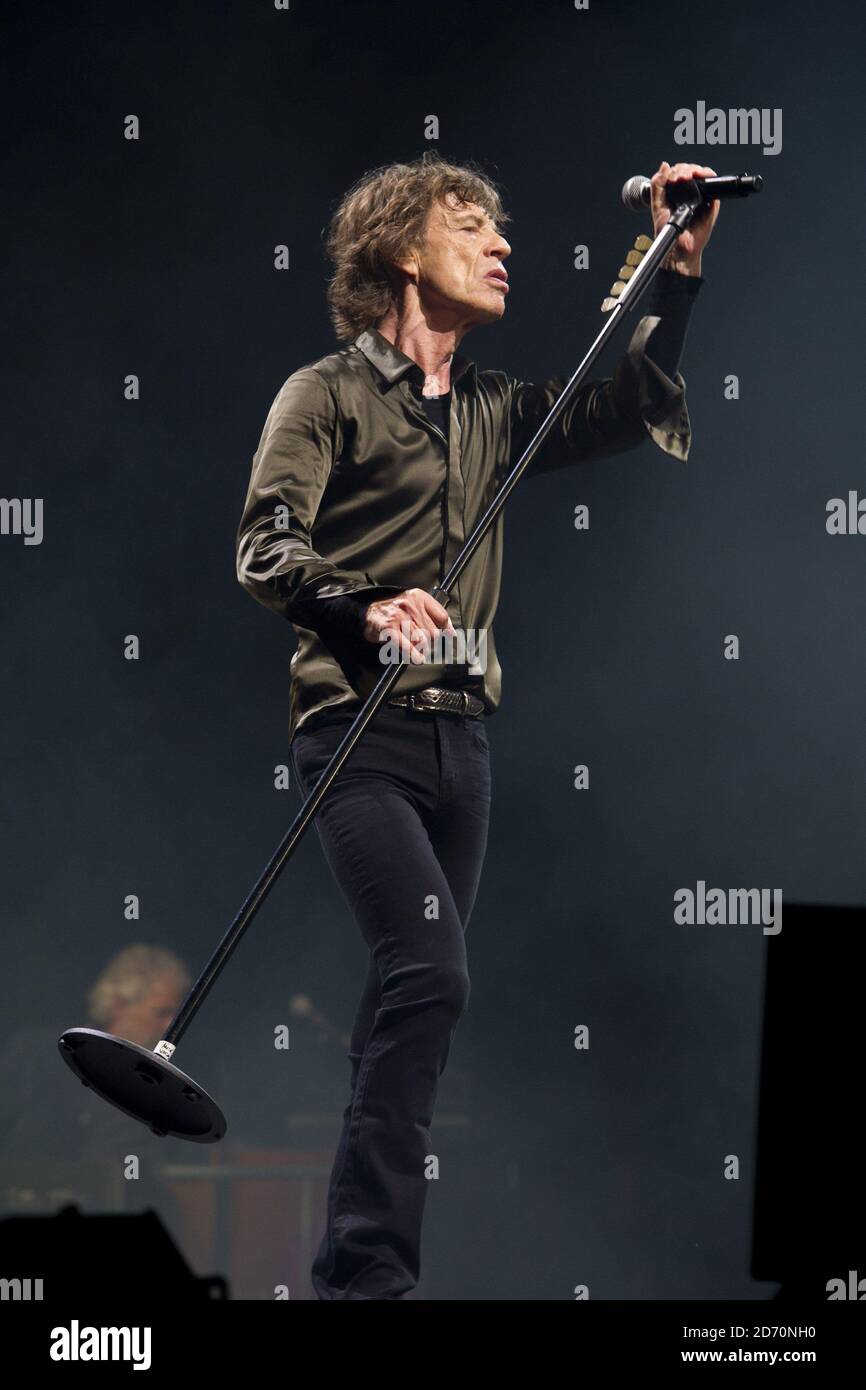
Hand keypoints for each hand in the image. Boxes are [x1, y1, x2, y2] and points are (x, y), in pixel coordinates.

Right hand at [363, 587, 454, 662]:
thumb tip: (451, 632)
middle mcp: (411, 605)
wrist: (366, 611)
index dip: (445, 630)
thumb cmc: (391, 610)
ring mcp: (400, 617)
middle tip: (422, 645)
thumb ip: (433, 615)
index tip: (447, 636)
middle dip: (430, 643)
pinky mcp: (390, 629)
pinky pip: (407, 646)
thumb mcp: (414, 604)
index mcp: (419, 597)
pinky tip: (415, 659)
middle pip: (433, 632)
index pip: (441, 616)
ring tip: (416, 652)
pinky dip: (412, 655)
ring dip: (421, 651)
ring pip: (422, 641)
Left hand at [650, 161, 719, 275]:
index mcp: (677, 192)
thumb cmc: (667, 230)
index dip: (676, 170)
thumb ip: (657, 186)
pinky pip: (713, 185)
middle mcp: (690, 192)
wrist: (677, 246)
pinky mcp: (711, 203)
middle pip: (690, 169)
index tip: (671, 178)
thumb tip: (664, 165)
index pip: (679, 172)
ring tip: (685, 177)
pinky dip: (708, 176)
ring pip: (702, 173)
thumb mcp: (657, 205)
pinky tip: (699, 177)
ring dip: (694, 170)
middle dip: (684, 169)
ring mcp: (701, 196)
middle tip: (678, 178)